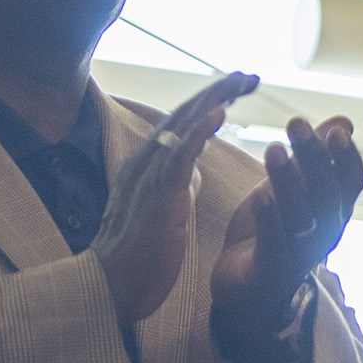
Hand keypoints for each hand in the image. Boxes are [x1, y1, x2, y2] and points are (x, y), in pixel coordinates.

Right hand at [91, 71, 254, 330]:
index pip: (183, 123)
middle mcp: (147, 160)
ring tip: (240, 81)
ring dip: (213, 101)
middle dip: (218, 92)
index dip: (211, 102)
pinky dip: (199, 131)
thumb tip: (195, 167)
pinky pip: (179, 155)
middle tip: (249, 75)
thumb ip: (177, 183)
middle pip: (184, 115)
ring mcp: (149, 174)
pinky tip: (220, 112)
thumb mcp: (164, 208)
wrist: (113, 286)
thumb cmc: (141, 252)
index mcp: (150, 164)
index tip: (241, 87)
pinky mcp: (156, 194)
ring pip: (182, 126)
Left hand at [212, 114, 362, 346]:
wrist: (249, 289)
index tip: (336, 131)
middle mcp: (324, 233)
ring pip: (302, 216)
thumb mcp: (294, 188)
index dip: (347, 158)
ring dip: (290, 182)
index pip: (351, 184)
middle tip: (296, 123)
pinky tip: (261, 194)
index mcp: (333, 212)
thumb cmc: (274, 232)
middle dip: (314, 158)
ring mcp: (300, 253)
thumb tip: (343, 121)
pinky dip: (270, 219)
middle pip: (327, 195)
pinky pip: (275, 243)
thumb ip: (316, 157)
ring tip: (274, 148)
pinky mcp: (272, 268)